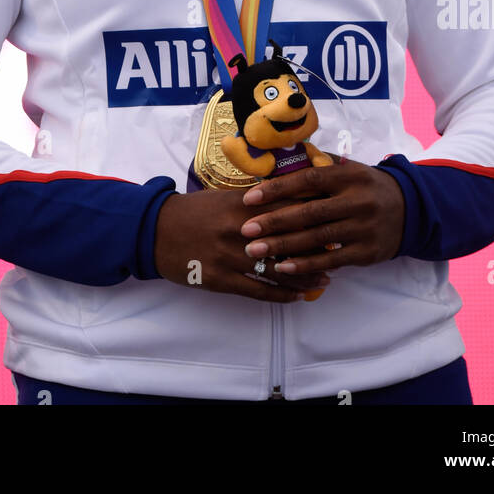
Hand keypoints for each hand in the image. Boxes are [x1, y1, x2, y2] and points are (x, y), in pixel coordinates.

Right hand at [153, 188, 332, 302]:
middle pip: (287, 240)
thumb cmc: (194, 211)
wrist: (156, 230)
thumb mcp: (223, 196)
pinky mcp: (221, 279)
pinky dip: (280, 295)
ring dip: (303, 276)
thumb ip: (254, 200)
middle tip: (338, 253)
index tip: (334, 219)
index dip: (312, 215)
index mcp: (242, 204)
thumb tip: (289, 199)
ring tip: (324, 280)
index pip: (285, 208)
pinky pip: (257, 290)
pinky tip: (296, 296)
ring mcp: (230, 255)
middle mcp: (239, 229)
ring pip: (276, 269)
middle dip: (315, 248)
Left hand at [238, 157, 405, 273]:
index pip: (308, 179)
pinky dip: (306, 265)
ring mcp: (363, 228)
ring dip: (283, 246)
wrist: (410, 209)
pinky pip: (332, 261)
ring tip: (255, 251)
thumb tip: (278, 159)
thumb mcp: (348, 170)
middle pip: (309, 212)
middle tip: (245, 230)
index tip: (249, 197)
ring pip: (317, 239)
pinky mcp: (367, 252)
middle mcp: (356, 201)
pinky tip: (283, 267)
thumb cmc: (366, 187)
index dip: (278, 189)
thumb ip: (317, 166)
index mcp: (348, 176)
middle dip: (274, 222)